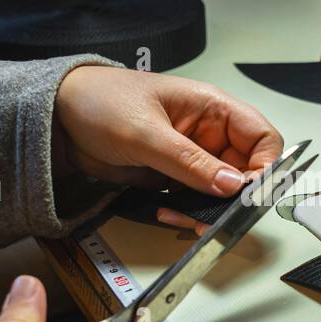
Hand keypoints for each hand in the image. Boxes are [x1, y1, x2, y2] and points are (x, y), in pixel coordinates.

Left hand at [54, 65, 283, 230]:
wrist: (56, 118)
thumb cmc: (99, 101)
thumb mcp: (147, 133)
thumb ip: (191, 162)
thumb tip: (233, 185)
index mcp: (211, 107)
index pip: (262, 137)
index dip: (264, 166)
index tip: (249, 192)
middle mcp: (207, 131)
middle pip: (244, 169)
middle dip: (234, 196)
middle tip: (216, 216)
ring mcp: (189, 154)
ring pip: (219, 190)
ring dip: (208, 209)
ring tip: (187, 220)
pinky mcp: (170, 173)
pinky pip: (193, 198)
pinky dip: (186, 211)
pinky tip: (168, 213)